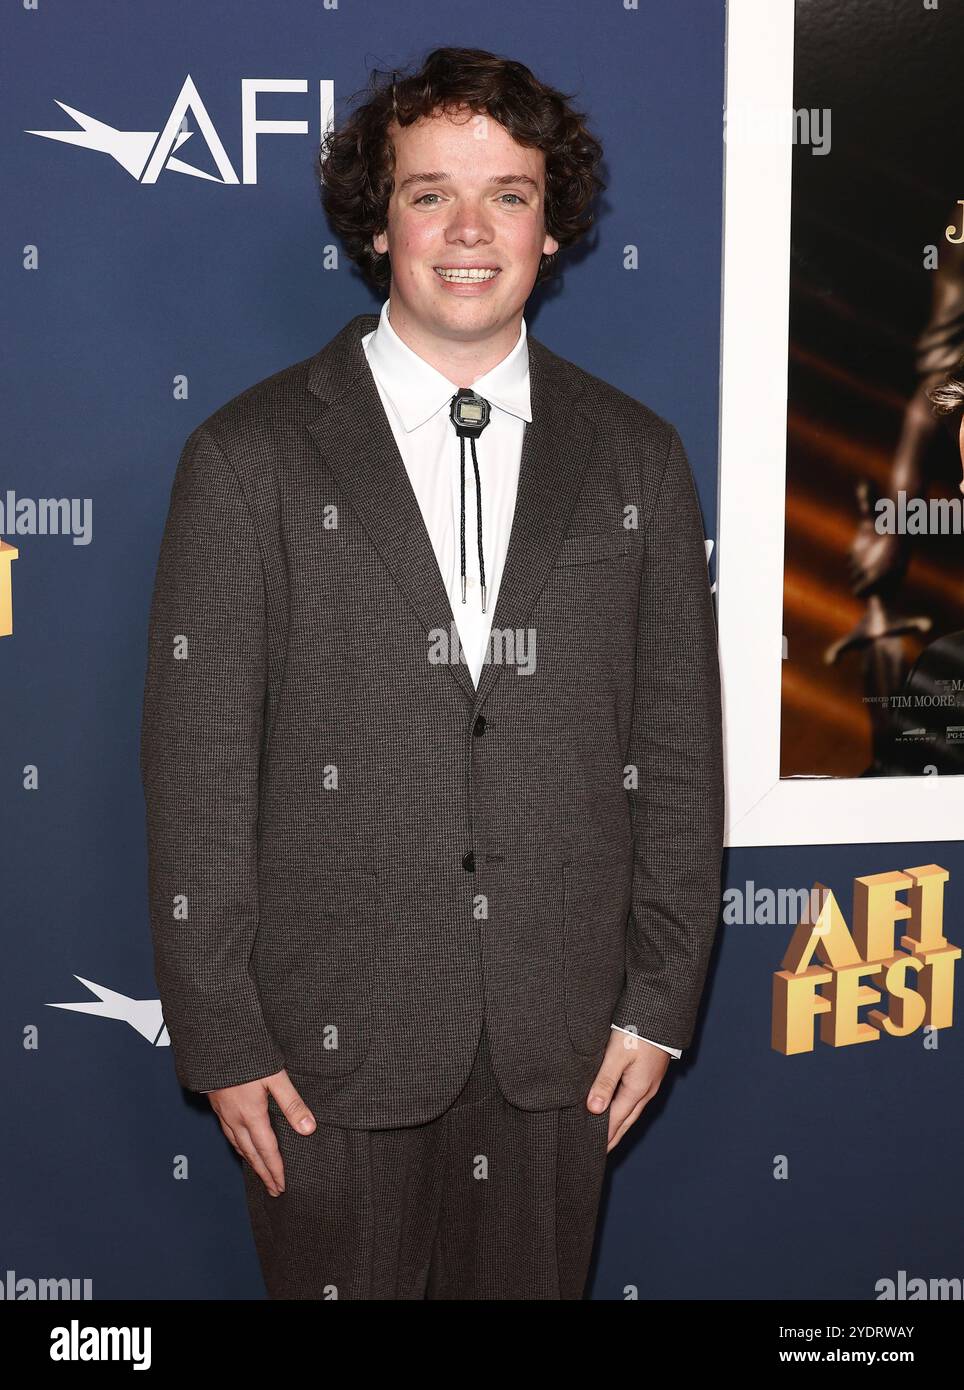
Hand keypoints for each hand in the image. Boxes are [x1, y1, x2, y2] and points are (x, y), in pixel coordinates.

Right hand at [207, 1069, 315, 1195]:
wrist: (215, 1045)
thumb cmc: (246, 1058)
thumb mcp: (276, 1078)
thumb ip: (292, 1104)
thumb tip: (308, 1128)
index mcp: (252, 1115)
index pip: (267, 1151)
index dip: (276, 1170)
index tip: (282, 1185)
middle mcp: (236, 1119)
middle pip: (251, 1154)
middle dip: (263, 1173)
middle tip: (273, 1190)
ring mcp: (224, 1114)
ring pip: (238, 1146)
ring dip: (251, 1162)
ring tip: (259, 1173)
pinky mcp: (218, 1106)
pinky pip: (229, 1134)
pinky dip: (238, 1146)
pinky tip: (241, 1145)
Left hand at [587, 1031, 670, 1152]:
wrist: (660, 1015)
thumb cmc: (638, 1031)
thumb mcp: (616, 1055)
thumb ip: (604, 1082)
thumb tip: (594, 1109)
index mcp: (637, 1089)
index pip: (616, 1120)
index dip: (604, 1136)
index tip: (593, 1149)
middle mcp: (646, 1091)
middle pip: (627, 1121)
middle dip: (614, 1136)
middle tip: (600, 1151)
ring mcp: (651, 1083)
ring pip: (633, 1111)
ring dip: (621, 1124)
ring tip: (609, 1135)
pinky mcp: (651, 1074)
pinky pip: (637, 1099)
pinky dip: (626, 1110)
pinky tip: (622, 1108)